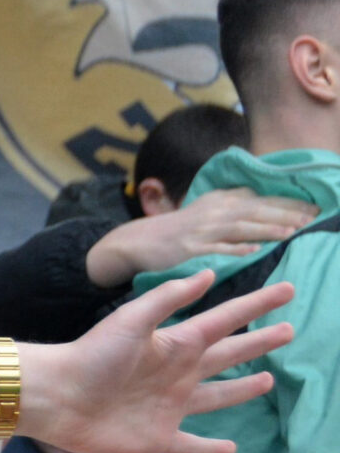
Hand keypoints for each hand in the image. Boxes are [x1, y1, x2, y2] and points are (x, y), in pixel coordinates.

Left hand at [28, 270, 292, 452]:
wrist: (56, 397)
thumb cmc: (92, 355)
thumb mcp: (132, 320)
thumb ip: (168, 298)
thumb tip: (208, 273)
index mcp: (175, 344)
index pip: (225, 321)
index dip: (255, 307)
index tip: (287, 289)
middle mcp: (178, 374)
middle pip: (228, 356)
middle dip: (258, 344)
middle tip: (289, 331)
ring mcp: (169, 407)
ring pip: (216, 398)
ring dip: (241, 391)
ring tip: (268, 381)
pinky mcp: (158, 438)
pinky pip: (190, 445)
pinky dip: (210, 450)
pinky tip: (231, 449)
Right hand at [84, 190, 313, 286]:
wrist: (136, 241)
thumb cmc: (178, 230)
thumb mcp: (206, 208)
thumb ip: (235, 204)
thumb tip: (270, 202)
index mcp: (220, 202)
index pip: (262, 200)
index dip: (290, 203)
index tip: (316, 209)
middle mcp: (213, 214)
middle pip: (256, 211)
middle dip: (287, 215)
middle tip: (314, 220)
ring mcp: (201, 233)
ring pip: (240, 228)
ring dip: (267, 230)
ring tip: (293, 234)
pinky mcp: (188, 251)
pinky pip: (215, 250)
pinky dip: (235, 251)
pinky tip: (253, 253)